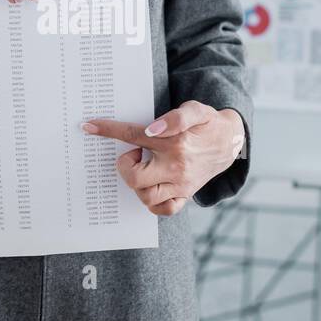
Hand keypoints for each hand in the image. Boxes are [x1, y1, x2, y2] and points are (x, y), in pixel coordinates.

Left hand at [82, 102, 245, 215]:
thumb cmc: (208, 124)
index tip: (89, 126)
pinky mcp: (184, 196)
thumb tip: (153, 129)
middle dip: (125, 166)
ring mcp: (181, 186)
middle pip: (135, 178)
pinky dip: (151, 202)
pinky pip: (163, 210)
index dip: (108, 130)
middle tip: (133, 153)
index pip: (133, 136)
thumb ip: (176, 117)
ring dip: (137, 184)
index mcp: (176, 144)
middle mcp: (177, 168)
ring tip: (143, 168)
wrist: (231, 142)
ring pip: (146, 197)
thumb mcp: (197, 110)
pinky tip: (150, 186)